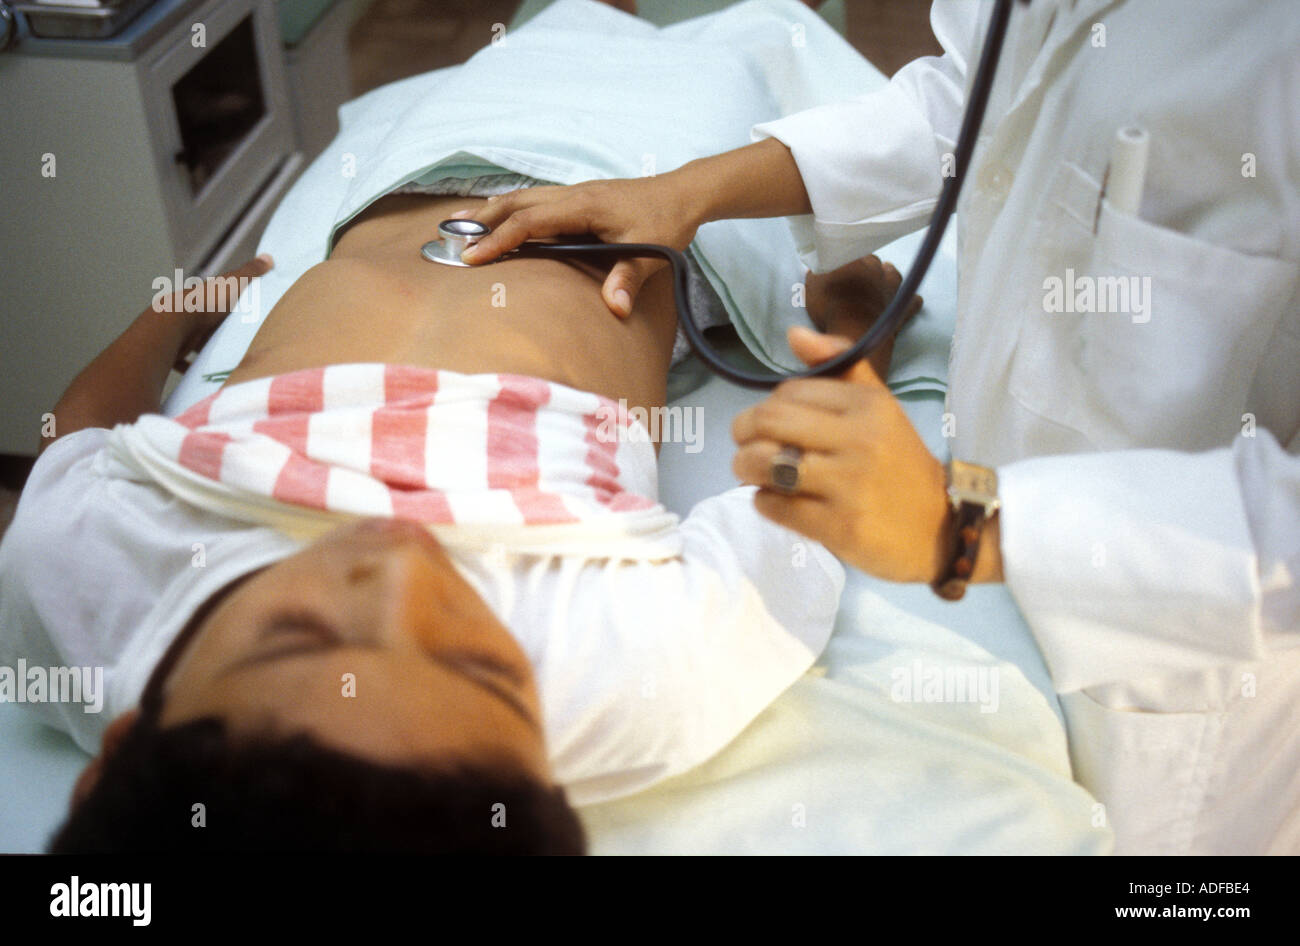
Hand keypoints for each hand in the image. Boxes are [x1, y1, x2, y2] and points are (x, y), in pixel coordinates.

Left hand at [155, 254, 273, 371]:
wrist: (175, 325)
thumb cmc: (206, 304)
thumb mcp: (233, 284)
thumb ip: (250, 274)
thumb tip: (269, 257)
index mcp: (205, 297)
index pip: (218, 299)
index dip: (230, 305)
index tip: (245, 315)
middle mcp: (191, 312)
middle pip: (208, 321)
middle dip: (218, 329)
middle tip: (238, 341)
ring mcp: (181, 331)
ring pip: (195, 341)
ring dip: (205, 349)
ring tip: (225, 359)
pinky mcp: (174, 350)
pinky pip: (183, 360)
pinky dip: (190, 366)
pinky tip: (201, 373)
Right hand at [461, 175, 701, 317]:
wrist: (684, 194)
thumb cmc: (667, 221)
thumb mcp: (651, 252)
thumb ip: (628, 279)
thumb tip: (615, 308)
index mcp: (584, 206)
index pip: (530, 221)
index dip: (500, 239)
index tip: (473, 256)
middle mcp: (573, 194)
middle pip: (517, 202)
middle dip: (483, 220)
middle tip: (450, 236)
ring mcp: (574, 194)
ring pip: (524, 198)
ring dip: (492, 210)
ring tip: (462, 223)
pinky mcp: (578, 198)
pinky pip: (535, 201)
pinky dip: (511, 209)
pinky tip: (500, 218)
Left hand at [731, 326, 949, 582]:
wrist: (939, 528)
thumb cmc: (899, 465)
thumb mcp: (880, 408)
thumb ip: (841, 366)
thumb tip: (793, 334)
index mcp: (869, 405)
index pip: (790, 391)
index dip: (768, 405)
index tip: (770, 423)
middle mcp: (861, 440)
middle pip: (769, 420)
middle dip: (742, 431)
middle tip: (744, 444)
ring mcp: (850, 485)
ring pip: (764, 463)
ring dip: (745, 467)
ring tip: (751, 472)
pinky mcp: (839, 526)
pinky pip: (775, 505)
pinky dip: (763, 501)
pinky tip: (775, 500)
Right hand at [803, 254, 921, 379]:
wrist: (854, 331)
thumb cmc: (830, 307)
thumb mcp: (812, 288)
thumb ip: (816, 275)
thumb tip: (816, 268)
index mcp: (855, 261)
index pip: (853, 252)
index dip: (847, 260)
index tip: (841, 266)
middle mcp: (877, 270)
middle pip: (874, 262)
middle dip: (868, 266)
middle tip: (858, 274)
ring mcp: (892, 289)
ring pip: (894, 275)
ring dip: (890, 275)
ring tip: (885, 276)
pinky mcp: (901, 310)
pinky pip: (912, 303)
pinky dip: (912, 302)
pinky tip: (914, 300)